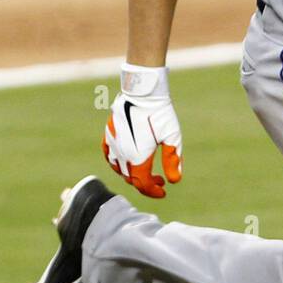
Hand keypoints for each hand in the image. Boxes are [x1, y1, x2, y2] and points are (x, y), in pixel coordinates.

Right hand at [102, 63, 182, 198]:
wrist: (142, 92)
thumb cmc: (160, 114)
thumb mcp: (172, 137)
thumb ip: (172, 159)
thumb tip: (174, 180)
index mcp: (138, 157)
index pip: (143, 184)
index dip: (153, 191)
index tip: (163, 191)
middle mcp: (122, 154)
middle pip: (131, 178)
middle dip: (145, 183)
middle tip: (160, 180)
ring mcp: (113, 144)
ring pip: (118, 168)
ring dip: (132, 174)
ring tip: (145, 170)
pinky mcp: (109, 134)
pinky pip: (108, 154)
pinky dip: (116, 162)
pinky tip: (126, 159)